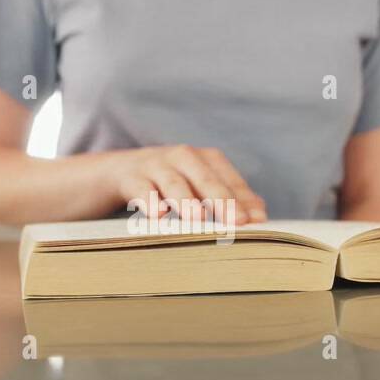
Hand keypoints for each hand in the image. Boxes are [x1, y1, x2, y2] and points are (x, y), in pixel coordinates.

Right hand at [108, 145, 266, 224]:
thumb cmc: (169, 182)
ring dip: (186, 200)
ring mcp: (156, 166)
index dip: (244, 200)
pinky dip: (149, 200)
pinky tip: (158, 215)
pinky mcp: (131, 178)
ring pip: (174, 183)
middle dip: (222, 200)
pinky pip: (141, 189)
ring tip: (198, 218)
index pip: (229, 180)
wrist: (119, 170)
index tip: (258, 221)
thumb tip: (260, 215)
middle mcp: (183, 157)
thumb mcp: (198, 185)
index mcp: (205, 159)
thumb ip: (227, 197)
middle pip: (206, 179)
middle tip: (237, 222)